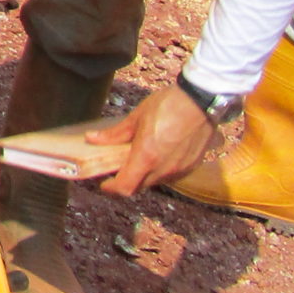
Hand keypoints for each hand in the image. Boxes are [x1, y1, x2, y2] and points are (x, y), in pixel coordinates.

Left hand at [91, 85, 219, 195]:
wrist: (201, 102)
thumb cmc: (167, 105)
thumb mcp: (136, 117)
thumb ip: (114, 133)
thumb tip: (92, 139)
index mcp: (147, 158)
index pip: (126, 187)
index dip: (111, 189)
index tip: (103, 183)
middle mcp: (164, 170)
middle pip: (139, 186)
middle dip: (126, 181)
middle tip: (116, 168)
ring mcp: (180, 170)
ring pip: (155, 182)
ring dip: (143, 175)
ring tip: (137, 157)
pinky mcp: (191, 167)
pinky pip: (170, 176)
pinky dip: (159, 170)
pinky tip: (156, 154)